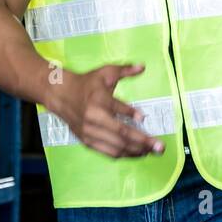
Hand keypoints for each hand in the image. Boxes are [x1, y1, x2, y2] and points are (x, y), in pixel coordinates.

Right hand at [50, 63, 164, 157]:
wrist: (61, 95)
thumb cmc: (87, 84)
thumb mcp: (104, 73)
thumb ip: (124, 70)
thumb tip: (142, 67)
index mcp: (98, 100)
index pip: (116, 108)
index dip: (130, 113)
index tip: (143, 117)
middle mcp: (94, 118)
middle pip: (120, 133)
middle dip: (142, 141)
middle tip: (160, 147)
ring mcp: (90, 133)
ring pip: (116, 147)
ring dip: (136, 151)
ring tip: (151, 151)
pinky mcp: (87, 141)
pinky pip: (108, 152)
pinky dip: (124, 155)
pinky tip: (136, 153)